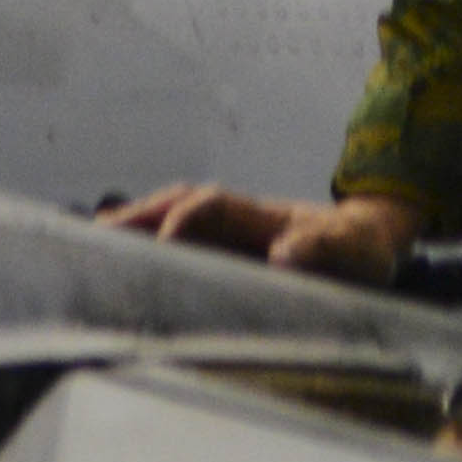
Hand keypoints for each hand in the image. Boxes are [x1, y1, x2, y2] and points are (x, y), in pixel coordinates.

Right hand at [94, 184, 416, 284]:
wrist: (369, 238)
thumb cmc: (359, 250)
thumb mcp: (356, 253)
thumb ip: (324, 251)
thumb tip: (283, 257)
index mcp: (267, 217)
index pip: (215, 209)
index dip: (187, 222)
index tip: (162, 242)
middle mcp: (240, 216)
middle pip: (179, 203)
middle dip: (141, 217)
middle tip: (98, 237)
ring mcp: (230, 228)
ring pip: (172, 215)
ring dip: (135, 226)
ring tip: (91, 244)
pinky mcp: (226, 245)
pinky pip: (178, 236)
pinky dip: (144, 240)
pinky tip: (117, 256)